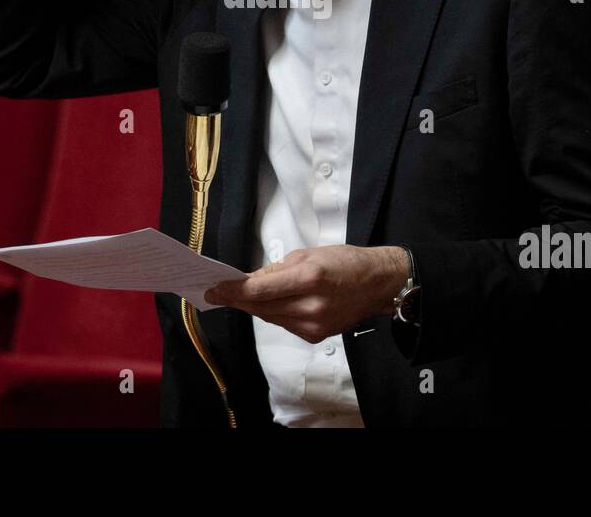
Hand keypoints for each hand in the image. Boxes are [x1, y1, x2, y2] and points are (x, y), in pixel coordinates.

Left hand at [204, 246, 409, 343]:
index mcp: (308, 278)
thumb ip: (275, 270)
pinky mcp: (316, 336)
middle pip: (261, 307)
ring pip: (270, 318)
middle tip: (217, 292)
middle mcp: (310, 306)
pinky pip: (284, 324)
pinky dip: (274, 314)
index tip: (213, 290)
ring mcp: (314, 325)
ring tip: (242, 295)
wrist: (377, 284)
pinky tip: (272, 303)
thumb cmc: (345, 262)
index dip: (232, 291)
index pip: (259, 290)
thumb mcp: (308, 254)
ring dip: (255, 306)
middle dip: (238, 299)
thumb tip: (248, 281)